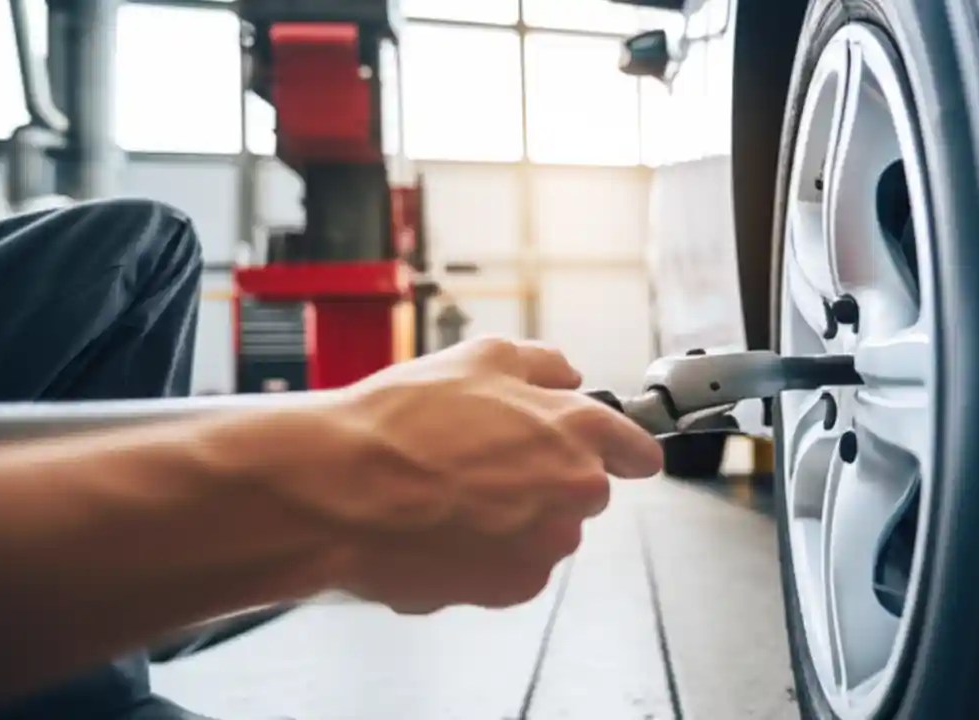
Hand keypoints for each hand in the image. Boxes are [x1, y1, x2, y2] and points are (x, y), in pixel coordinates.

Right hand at [286, 337, 662, 612]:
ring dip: (513, 520)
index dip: (620, 450)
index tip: (614, 455)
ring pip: (544, 532)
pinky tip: (441, 531)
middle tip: (484, 465)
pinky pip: (512, 568)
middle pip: (582, 492)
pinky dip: (485, 556)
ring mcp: (548, 543)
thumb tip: (567, 376)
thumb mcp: (478, 358)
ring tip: (450, 497)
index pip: (637, 451)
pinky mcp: (515, 586)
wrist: (340, 490)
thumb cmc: (401, 424)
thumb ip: (542, 365)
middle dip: (546, 481)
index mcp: (578, 429)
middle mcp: (576, 489)